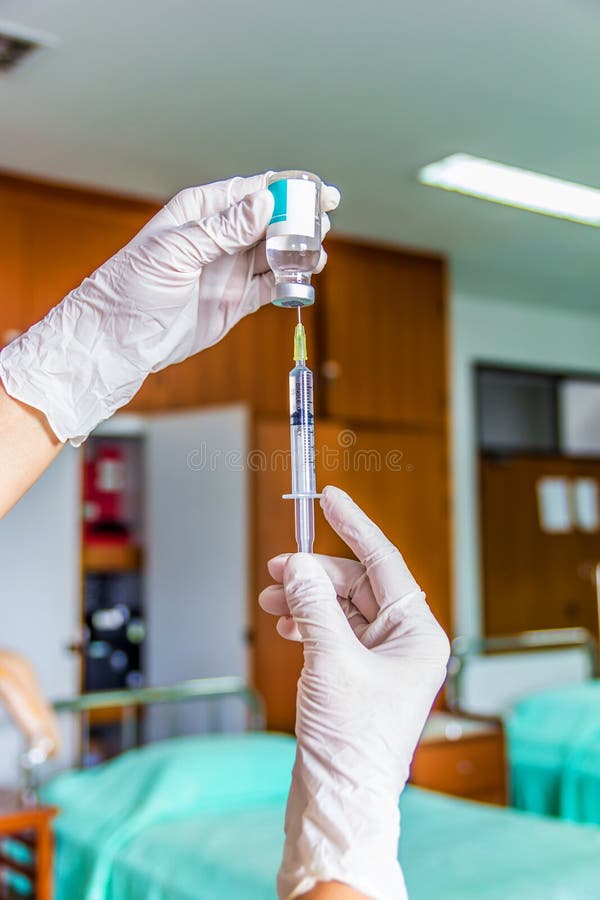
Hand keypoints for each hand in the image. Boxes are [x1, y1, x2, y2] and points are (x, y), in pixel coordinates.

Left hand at [0, 172, 339, 445]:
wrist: (120, 342)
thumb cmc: (132, 290)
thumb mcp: (176, 252)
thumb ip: (223, 229)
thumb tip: (264, 203)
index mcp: (200, 214)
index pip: (250, 192)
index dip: (285, 188)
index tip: (316, 189)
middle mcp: (218, 239)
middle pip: (269, 221)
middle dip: (299, 218)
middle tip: (325, 220)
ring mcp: (228, 270)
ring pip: (275, 253)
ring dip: (298, 251)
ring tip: (317, 252)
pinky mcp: (235, 301)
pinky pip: (271, 287)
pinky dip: (290, 282)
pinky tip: (305, 277)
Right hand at [259, 486, 449, 899]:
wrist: (340, 802)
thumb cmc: (350, 741)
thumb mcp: (329, 660)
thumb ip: (313, 605)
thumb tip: (298, 566)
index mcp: (417, 634)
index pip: (384, 562)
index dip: (355, 526)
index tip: (330, 497)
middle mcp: (405, 644)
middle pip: (358, 585)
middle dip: (316, 574)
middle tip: (278, 569)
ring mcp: (382, 662)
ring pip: (342, 609)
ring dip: (307, 600)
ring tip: (271, 600)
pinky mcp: (359, 678)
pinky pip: (334, 634)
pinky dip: (309, 624)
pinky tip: (287, 625)